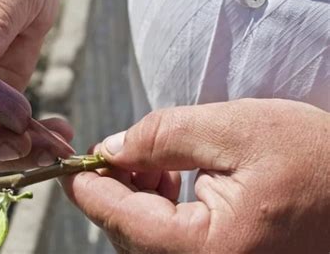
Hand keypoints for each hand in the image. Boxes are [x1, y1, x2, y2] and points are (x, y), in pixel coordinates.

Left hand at [61, 99, 329, 252]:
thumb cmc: (317, 159)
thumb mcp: (236, 130)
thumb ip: (164, 136)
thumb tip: (111, 148)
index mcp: (207, 249)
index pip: (119, 219)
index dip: (86, 186)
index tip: (68, 163)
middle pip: (128, 235)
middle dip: (112, 190)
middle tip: (116, 153)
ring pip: (146, 242)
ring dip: (134, 201)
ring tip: (152, 165)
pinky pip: (170, 246)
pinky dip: (157, 214)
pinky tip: (170, 184)